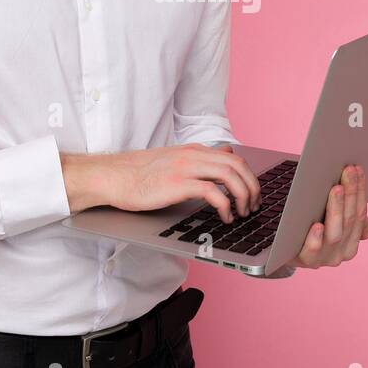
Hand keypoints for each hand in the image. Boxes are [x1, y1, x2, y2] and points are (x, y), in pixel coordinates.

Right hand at [60, 143, 259, 223]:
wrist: (113, 176)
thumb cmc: (139, 174)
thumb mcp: (174, 159)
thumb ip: (200, 158)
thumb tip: (226, 152)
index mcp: (194, 150)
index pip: (235, 158)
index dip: (250, 177)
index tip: (254, 194)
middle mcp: (194, 155)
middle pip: (238, 165)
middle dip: (253, 187)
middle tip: (254, 206)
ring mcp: (186, 168)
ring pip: (230, 176)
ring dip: (243, 196)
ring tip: (242, 213)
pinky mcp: (178, 184)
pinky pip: (213, 192)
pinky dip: (226, 206)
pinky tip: (225, 217)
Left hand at [281, 164, 367, 271]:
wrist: (285, 249)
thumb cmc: (311, 229)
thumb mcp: (332, 222)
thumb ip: (349, 218)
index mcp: (353, 240)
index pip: (360, 213)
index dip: (360, 191)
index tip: (357, 169)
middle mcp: (343, 252)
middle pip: (349, 220)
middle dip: (350, 193)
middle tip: (347, 171)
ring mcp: (325, 258)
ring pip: (335, 234)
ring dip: (337, 210)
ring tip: (336, 189)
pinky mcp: (306, 262)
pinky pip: (313, 251)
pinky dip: (316, 238)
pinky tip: (316, 225)